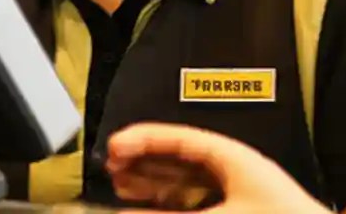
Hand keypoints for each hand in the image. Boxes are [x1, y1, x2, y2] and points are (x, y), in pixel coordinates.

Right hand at [106, 123, 328, 212]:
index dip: (144, 139)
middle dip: (142, 161)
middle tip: (110, 164)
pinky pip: (192, 203)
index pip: (180, 139)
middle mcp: (232, 172)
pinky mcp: (235, 212)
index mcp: (232, 158)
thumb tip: (129, 210)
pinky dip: (168, 203)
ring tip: (120, 183)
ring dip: (151, 183)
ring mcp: (235, 194)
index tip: (116, 144)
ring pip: (182, 182)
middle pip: (178, 158)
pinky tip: (147, 207)